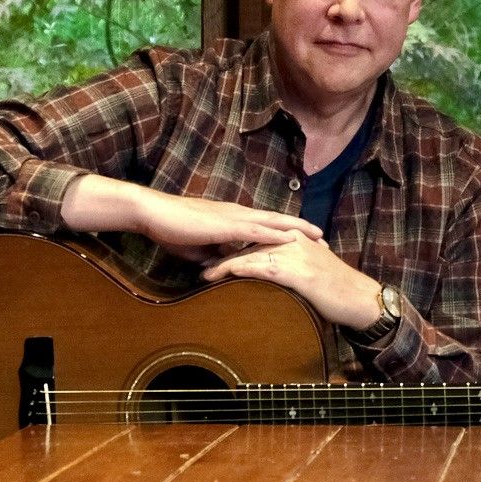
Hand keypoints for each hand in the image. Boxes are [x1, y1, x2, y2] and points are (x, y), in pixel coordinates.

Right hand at [135, 191, 322, 262]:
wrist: (154, 213)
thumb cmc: (174, 228)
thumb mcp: (201, 248)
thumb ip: (216, 255)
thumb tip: (225, 268)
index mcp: (235, 218)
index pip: (269, 225)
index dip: (289, 232)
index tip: (310, 240)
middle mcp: (240, 213)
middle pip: (279, 221)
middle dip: (303, 229)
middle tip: (326, 238)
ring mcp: (234, 217)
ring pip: (273, 222)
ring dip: (297, 230)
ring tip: (318, 237)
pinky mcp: (225, 224)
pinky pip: (255, 230)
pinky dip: (274, 235)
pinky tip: (290, 240)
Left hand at [200, 231, 382, 329]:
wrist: (358, 298)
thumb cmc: (336, 288)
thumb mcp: (311, 269)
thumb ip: (291, 263)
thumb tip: (271, 270)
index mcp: (294, 237)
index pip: (256, 236)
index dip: (232, 244)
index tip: (209, 251)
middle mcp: (292, 240)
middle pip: (248, 242)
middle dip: (222, 252)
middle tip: (197, 261)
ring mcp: (293, 254)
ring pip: (250, 254)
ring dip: (224, 264)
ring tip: (203, 273)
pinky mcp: (295, 271)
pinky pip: (261, 267)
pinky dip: (241, 270)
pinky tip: (224, 276)